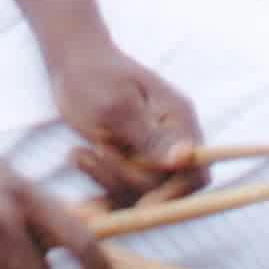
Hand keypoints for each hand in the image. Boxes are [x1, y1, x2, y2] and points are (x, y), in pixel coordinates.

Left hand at [50, 43, 208, 206]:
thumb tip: (185, 158)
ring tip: (79, 153)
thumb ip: (149, 136)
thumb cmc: (94, 75)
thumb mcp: (117, 106)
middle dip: (125, 179)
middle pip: (163, 187)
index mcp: (178, 121)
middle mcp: (170, 140)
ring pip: (138, 193)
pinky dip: (98, 191)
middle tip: (95, 150)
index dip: (175, 195)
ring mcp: (149, 153)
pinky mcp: (129, 163)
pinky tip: (79, 163)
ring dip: (106, 181)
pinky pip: (120, 192)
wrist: (72, 63)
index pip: (195, 171)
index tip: (143, 205)